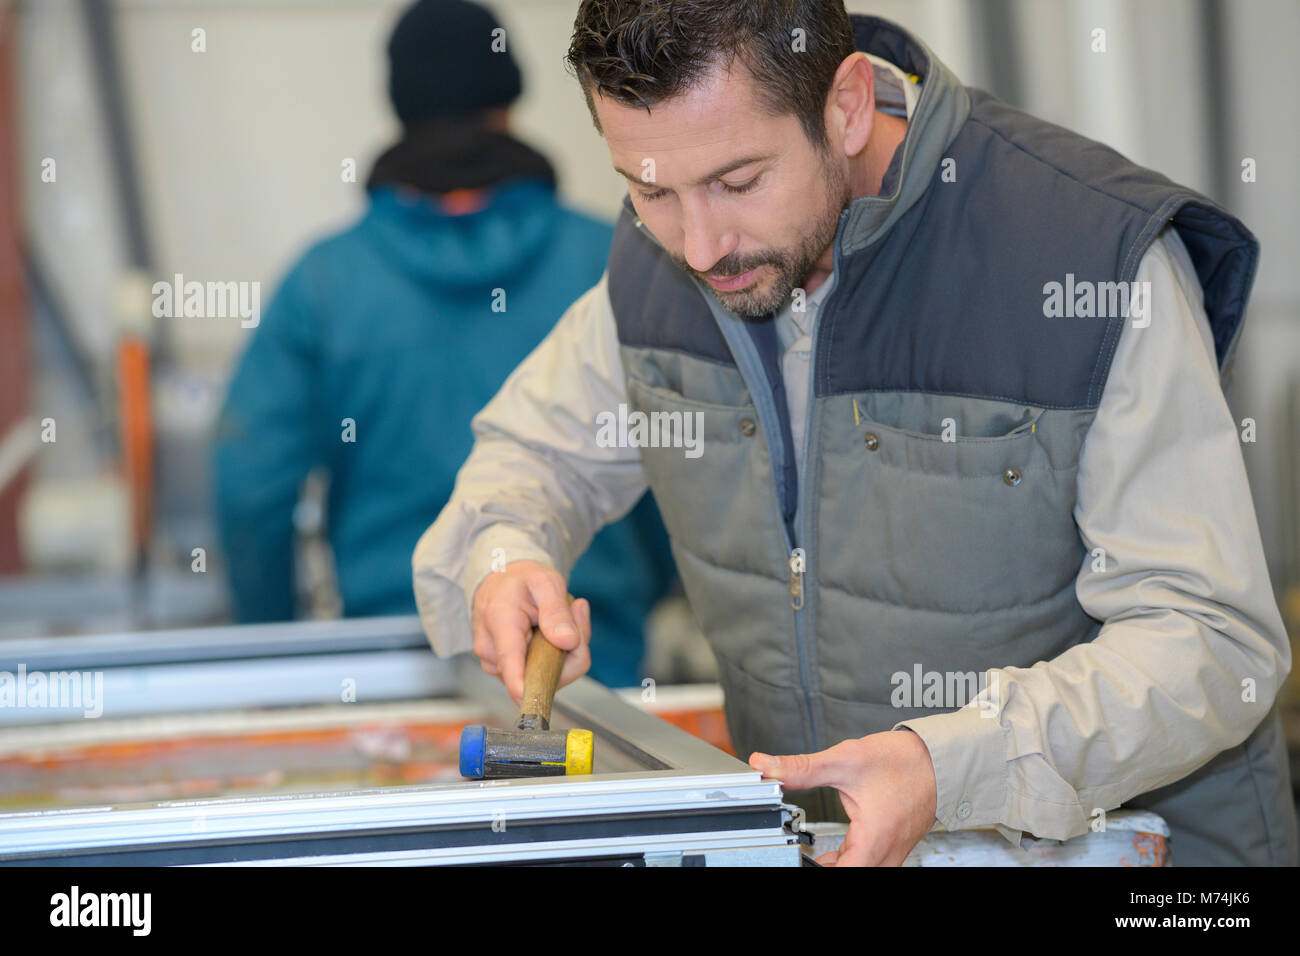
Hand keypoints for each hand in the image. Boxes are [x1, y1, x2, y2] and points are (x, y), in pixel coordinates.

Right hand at [471, 560, 591, 704]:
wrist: (500, 582)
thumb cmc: (520, 581)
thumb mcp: (545, 582)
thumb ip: (557, 611)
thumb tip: (568, 641)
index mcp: (500, 624)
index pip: (510, 664)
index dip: (522, 687)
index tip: (530, 701)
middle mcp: (493, 653)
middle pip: (540, 674)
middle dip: (569, 652)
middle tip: (574, 614)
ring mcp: (498, 666)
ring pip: (543, 677)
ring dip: (562, 654)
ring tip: (558, 620)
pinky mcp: (506, 672)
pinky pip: (540, 675)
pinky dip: (554, 658)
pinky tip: (551, 634)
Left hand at [750, 729, 937, 865]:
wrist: (939, 757)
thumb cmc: (902, 761)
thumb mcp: (845, 760)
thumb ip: (802, 768)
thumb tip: (765, 766)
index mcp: (874, 840)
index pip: (841, 875)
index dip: (816, 869)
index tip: (798, 858)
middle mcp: (887, 853)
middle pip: (850, 874)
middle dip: (823, 868)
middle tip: (800, 856)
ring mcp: (893, 851)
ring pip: (860, 871)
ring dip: (837, 867)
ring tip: (811, 857)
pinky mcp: (895, 845)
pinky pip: (869, 864)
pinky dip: (850, 861)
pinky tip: (834, 855)